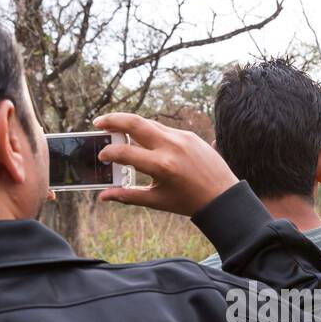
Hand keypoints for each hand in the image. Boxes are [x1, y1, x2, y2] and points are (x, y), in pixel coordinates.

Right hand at [93, 112, 237, 216]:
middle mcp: (171, 146)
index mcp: (161, 166)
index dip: (109, 154)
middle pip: (134, 123)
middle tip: (98, 123)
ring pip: (149, 123)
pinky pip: (164, 129)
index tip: (102, 156)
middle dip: (113, 120)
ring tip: (116, 128)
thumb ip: (127, 196)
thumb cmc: (187, 201)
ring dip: (131, 124)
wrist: (222, 196)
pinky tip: (143, 139)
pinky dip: (150, 132)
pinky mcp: (190, 134)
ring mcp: (182, 137)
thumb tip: (102, 196)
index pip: (125, 153)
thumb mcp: (156, 201)